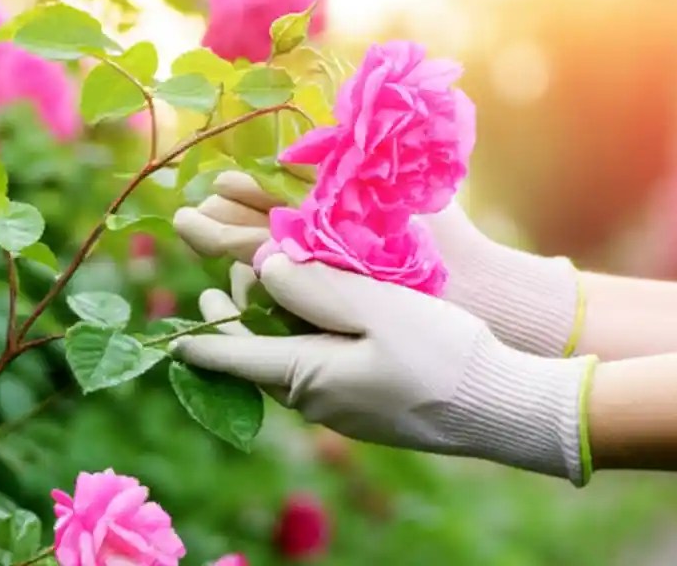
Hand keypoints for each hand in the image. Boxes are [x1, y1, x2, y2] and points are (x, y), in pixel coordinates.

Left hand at [172, 255, 596, 483]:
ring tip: (269, 281)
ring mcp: (343, 410)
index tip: (171, 331)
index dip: (199, 337)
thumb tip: (263, 267)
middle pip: (256, 356)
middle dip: (238, 315)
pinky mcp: (368, 408)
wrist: (505, 409)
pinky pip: (319, 368)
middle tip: (230, 275)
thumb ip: (315, 287)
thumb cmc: (441, 356)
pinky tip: (324, 309)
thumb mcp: (377, 308)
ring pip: (289, 360)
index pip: (231, 358)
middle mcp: (315, 402)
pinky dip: (307, 334)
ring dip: (275, 321)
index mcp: (305, 377)